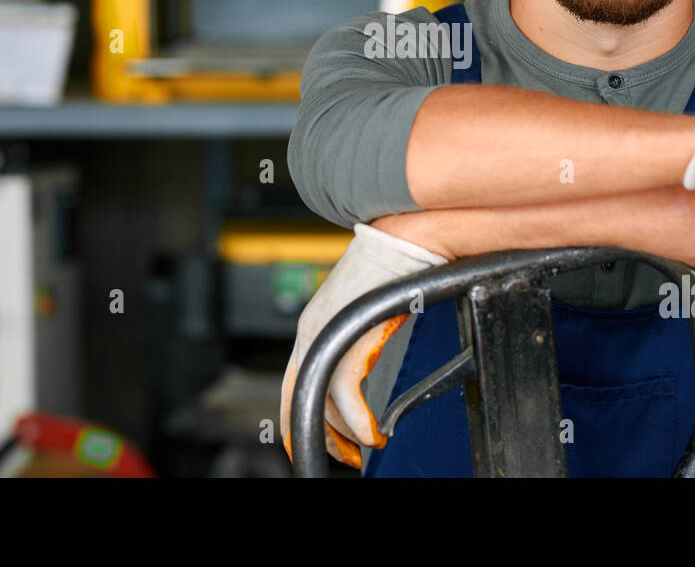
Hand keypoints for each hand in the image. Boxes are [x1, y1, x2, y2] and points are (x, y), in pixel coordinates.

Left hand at [279, 222, 447, 467]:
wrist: (403, 240)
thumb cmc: (391, 268)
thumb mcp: (363, 308)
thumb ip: (356, 334)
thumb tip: (364, 359)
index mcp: (311, 325)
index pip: (291, 383)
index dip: (297, 417)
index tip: (315, 440)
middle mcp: (310, 332)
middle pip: (300, 398)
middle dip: (323, 434)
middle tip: (348, 454)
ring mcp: (326, 335)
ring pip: (323, 401)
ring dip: (347, 433)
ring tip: (368, 441)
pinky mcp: (347, 337)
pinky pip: (345, 395)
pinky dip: (359, 421)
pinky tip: (372, 430)